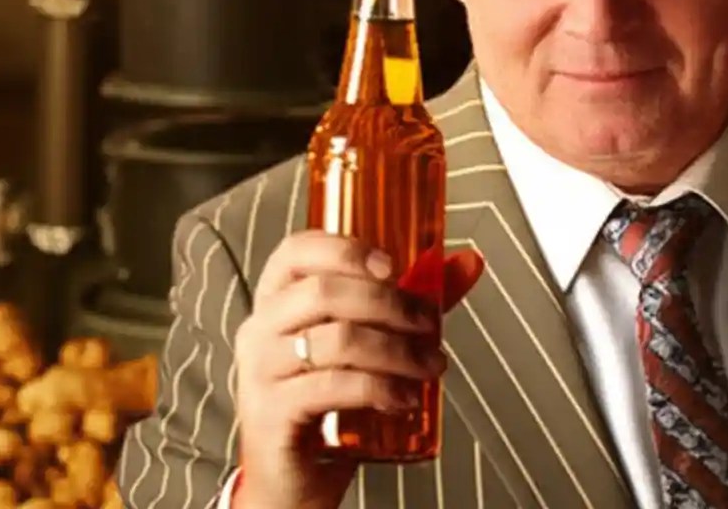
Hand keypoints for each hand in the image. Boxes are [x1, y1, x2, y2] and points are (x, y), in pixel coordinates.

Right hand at [232, 231, 482, 508]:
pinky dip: (379, 387)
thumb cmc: (327, 402)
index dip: (345, 249)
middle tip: (429, 324)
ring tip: (429, 365)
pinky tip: (405, 397)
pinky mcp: (272, 413)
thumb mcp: (365, 344)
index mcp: (276, 300)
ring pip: (336, 340)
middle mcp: (260, 329)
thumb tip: (466, 262)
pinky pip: (332, 387)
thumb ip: (410, 301)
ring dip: (396, 350)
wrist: (294, 477)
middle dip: (390, 304)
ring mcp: (261, 371)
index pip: (297, 251)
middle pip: (324, 292)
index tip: (392, 265)